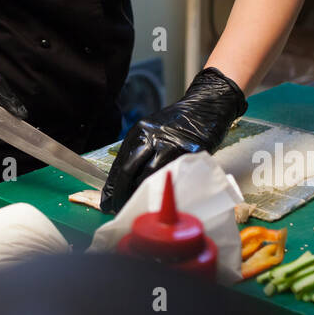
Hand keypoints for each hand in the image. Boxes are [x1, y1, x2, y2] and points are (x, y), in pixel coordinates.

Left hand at [100, 67, 245, 213]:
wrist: (206, 105)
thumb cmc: (179, 122)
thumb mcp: (154, 130)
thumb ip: (142, 151)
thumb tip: (126, 181)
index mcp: (138, 132)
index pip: (119, 163)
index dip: (112, 186)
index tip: (107, 202)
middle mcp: (150, 137)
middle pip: (129, 170)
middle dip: (120, 193)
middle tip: (117, 209)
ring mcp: (169, 144)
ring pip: (148, 176)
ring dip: (140, 195)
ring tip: (136, 208)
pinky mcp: (188, 152)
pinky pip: (172, 175)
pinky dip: (163, 189)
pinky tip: (159, 199)